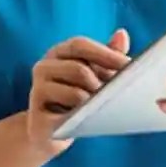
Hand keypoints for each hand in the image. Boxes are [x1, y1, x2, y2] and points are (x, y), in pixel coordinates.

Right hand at [26, 29, 130, 153]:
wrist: (50, 132)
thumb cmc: (76, 99)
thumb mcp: (94, 75)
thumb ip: (108, 56)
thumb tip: (122, 34)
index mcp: (57, 53)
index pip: (79, 45)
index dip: (105, 53)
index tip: (129, 64)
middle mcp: (43, 68)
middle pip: (78, 69)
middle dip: (102, 83)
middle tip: (119, 96)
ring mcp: (37, 92)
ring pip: (76, 94)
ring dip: (95, 104)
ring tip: (104, 110)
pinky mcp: (37, 118)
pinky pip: (67, 117)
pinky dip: (83, 119)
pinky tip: (91, 122)